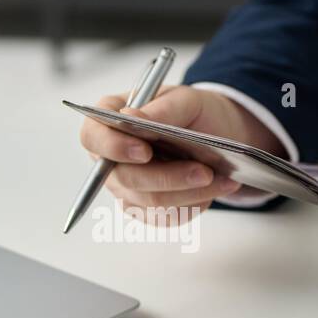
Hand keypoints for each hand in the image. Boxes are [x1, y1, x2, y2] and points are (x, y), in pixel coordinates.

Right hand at [78, 85, 284, 216]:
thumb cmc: (194, 113)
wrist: (219, 135)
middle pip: (126, 178)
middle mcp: (112, 159)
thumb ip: (160, 109)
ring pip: (152, 202)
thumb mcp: (186, 100)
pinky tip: (216, 188)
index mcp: (108, 122)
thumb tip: (130, 118)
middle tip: (205, 172)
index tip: (144, 151)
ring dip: (191, 193)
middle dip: (168, 177)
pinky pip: (168, 217)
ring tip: (225, 180)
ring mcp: (128, 188)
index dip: (114, 148)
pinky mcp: (150, 211)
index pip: (93, 138)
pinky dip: (196, 204)